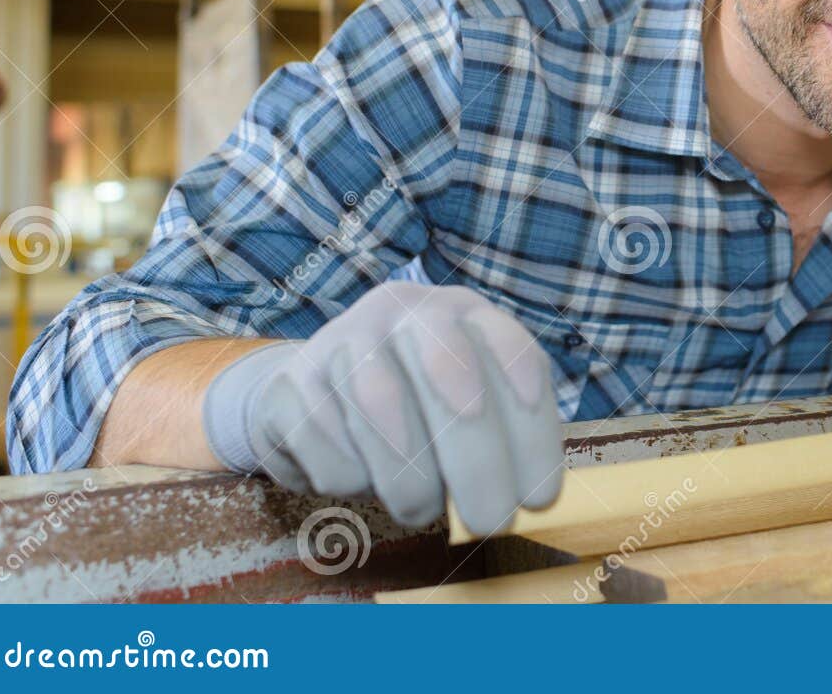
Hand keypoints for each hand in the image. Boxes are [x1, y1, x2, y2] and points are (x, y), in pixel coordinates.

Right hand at [203, 282, 563, 534]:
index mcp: (463, 312)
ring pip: (386, 417)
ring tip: (421, 507)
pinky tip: (358, 473)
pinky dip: (352, 480)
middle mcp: (405, 309)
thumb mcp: (469, 397)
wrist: (315, 384)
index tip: (540, 494)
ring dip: (412, 482)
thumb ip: (502, 433)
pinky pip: (331, 450)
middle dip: (478, 466)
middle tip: (491, 523)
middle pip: (452, 380)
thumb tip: (534, 500)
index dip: (532, 424)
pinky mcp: (291, 382)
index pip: (513, 353)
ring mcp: (343, 338)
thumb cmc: (414, 402)